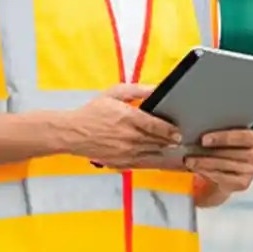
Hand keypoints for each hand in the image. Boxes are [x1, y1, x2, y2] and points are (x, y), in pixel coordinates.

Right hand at [59, 84, 183, 169]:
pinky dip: (152, 159)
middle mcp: (128, 136)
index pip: (156, 126)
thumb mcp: (114, 93)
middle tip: (179, 139)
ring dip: (163, 150)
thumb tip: (155, 89)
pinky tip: (157, 156)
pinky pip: (142, 162)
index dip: (170, 130)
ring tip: (172, 147)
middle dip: (170, 140)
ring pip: (152, 153)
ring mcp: (125, 151)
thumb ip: (137, 90)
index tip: (179, 132)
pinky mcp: (121, 162)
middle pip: (157, 141)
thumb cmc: (93, 112)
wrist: (73, 133)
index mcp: (128, 118)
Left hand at [184, 129, 252, 192]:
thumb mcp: (228, 138)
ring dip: (204, 163)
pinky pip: (222, 177)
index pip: (242, 136)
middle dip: (208, 152)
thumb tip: (199, 131)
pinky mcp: (243, 183)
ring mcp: (252, 171)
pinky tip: (198, 169)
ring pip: (225, 165)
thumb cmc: (228, 148)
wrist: (231, 169)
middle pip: (231, 152)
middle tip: (190, 150)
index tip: (204, 139)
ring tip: (189, 160)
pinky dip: (208, 173)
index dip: (222, 138)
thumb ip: (220, 132)